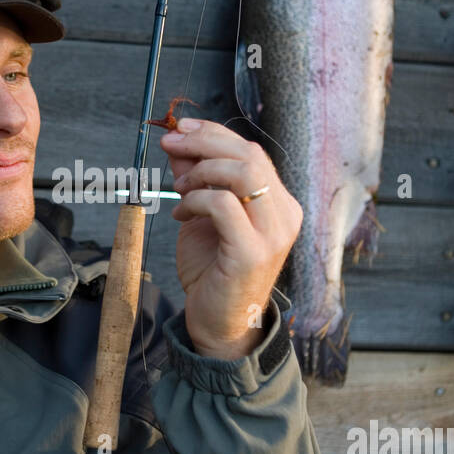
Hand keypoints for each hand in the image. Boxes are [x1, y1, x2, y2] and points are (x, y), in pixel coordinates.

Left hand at [159, 118, 302, 359]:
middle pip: (249, 154)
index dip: (214, 133)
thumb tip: (179, 147)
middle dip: (204, 141)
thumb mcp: (203, 217)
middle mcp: (284, 214)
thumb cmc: (213, 272)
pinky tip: (181, 214)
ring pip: (244, 172)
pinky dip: (195, 200)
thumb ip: (197, 183)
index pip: (251, 151)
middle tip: (169, 143)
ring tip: (177, 188)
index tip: (180, 129)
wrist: (220, 324)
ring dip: (201, 170)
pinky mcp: (252, 252)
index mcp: (278, 203)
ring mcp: (273, 234)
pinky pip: (223, 205)